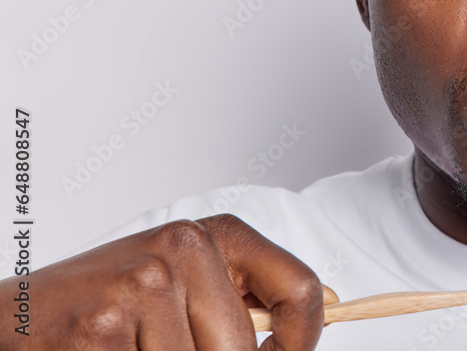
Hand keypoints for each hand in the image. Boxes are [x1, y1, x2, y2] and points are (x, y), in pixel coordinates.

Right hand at [0, 214, 324, 349]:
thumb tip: (329, 310)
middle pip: (246, 350)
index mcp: (214, 234)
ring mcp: (143, 283)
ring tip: (130, 348)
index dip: (303, 343)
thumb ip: (244, 300)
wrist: (11, 320)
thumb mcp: (184, 286)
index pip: (301, 290)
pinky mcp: (104, 327)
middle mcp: (184, 247)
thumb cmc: (104, 307)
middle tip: (161, 347)